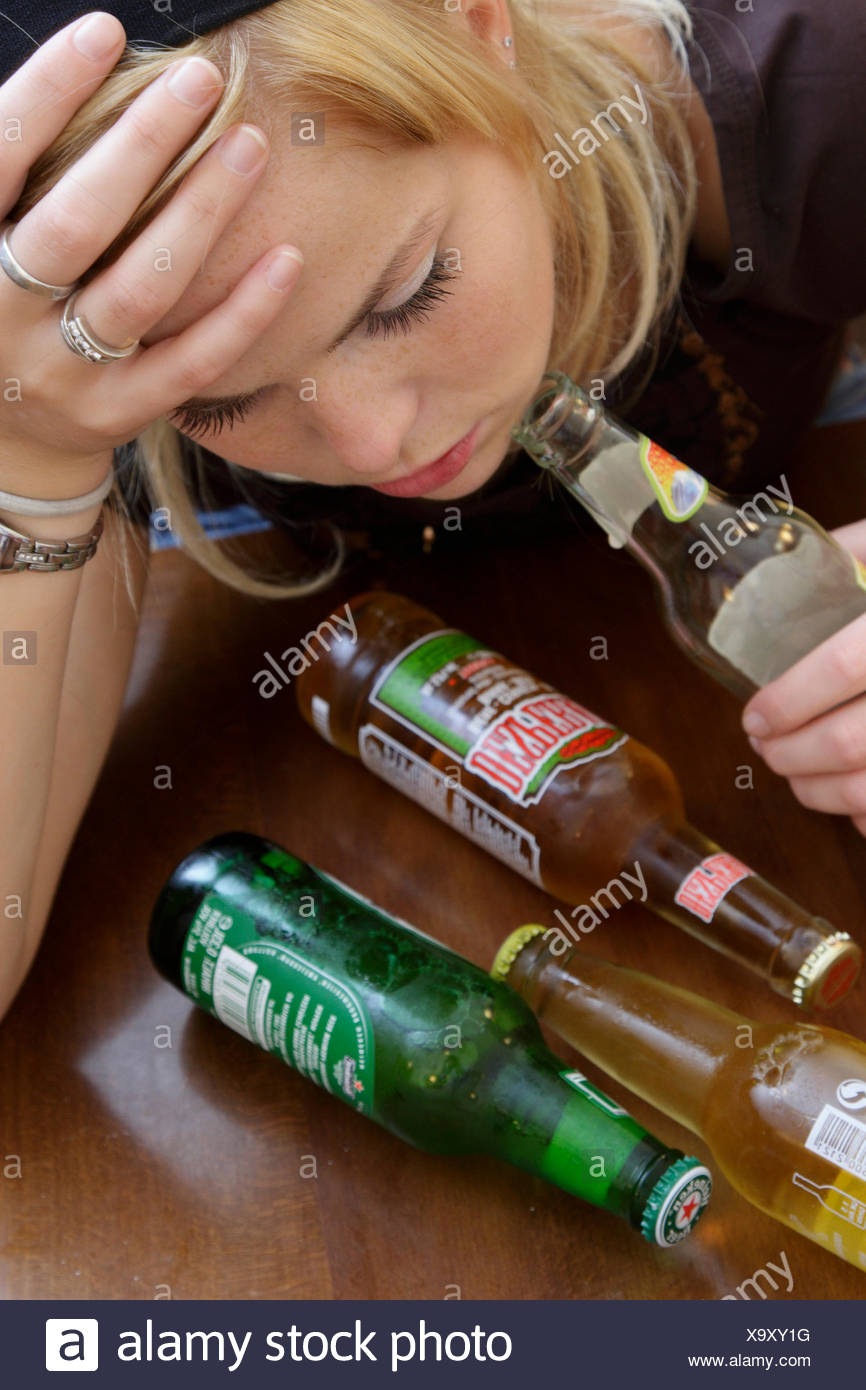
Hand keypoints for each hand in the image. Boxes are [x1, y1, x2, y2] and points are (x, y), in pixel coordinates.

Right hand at [0, 11, 302, 488]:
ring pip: (141, 290)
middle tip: (199, 79)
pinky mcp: (118, 415)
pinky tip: (287, 259)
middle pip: (76, 223)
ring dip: (200, 213)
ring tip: (249, 146)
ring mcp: (63, 374)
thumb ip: (14, 177)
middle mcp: (4, 317)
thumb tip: (77, 72)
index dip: (47, 92)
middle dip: (140, 144)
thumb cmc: (0, 304)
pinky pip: (192, 362)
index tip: (105, 32)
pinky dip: (242, 312)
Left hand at [742, 518, 865, 835]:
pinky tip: (850, 797)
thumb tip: (781, 571)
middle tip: (765, 747)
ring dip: (819, 791)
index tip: (755, 717)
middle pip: (849, 741)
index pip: (844, 668)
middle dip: (791, 754)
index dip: (789, 700)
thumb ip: (853, 553)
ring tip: (795, 774)